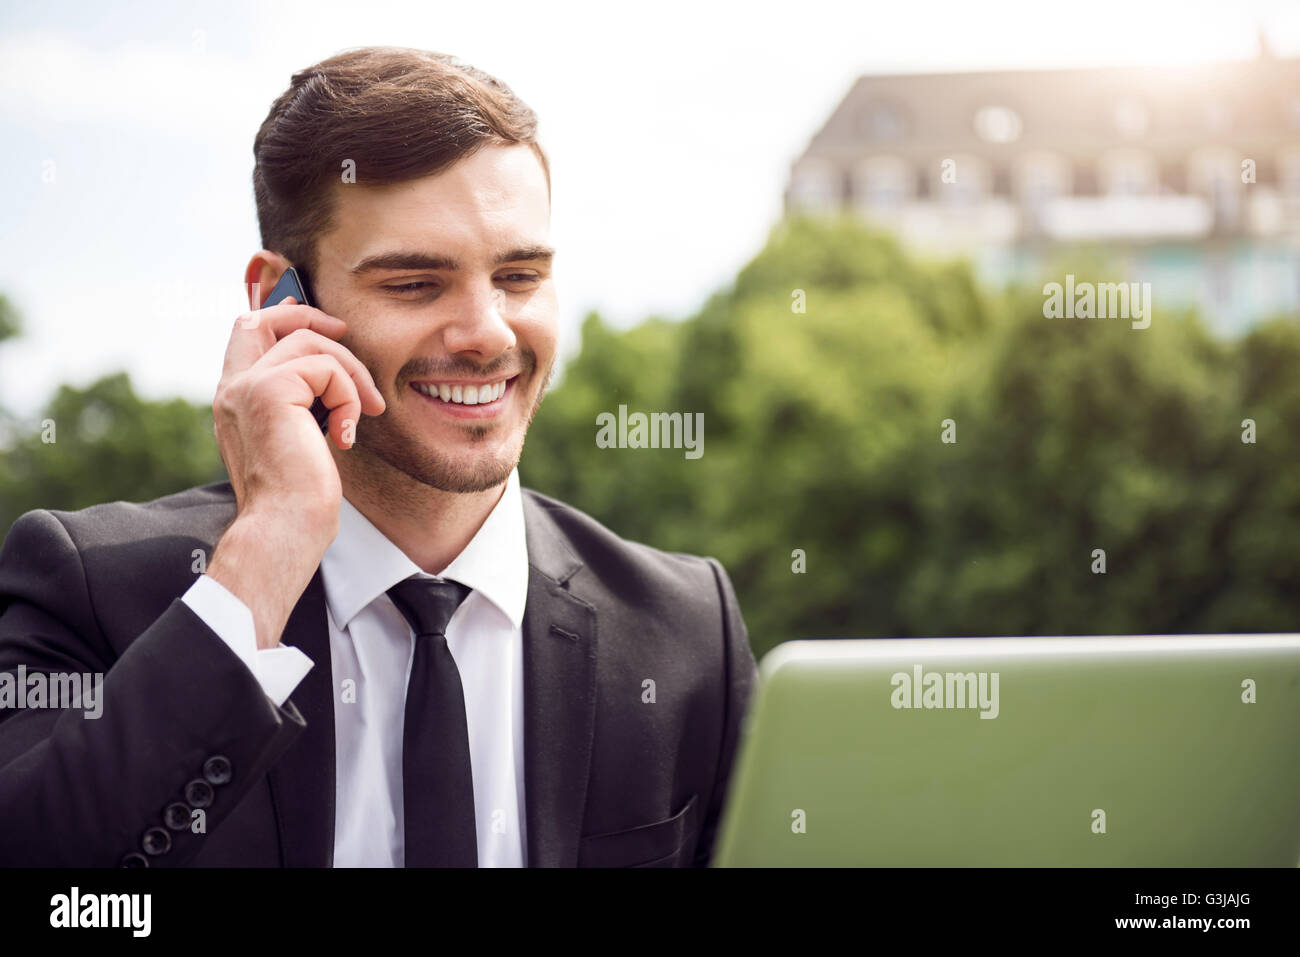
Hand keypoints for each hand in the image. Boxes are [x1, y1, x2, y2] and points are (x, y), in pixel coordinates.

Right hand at [207, 295, 384, 647]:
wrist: (286, 527)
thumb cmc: (298, 499)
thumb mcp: (298, 441)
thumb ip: (301, 406)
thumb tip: (327, 379)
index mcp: (235, 401)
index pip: (246, 336)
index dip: (280, 316)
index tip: (319, 320)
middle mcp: (232, 389)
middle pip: (260, 320)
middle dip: (306, 315)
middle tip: (344, 330)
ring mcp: (246, 387)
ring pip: (308, 343)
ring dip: (350, 373)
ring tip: (364, 413)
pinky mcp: (270, 390)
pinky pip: (326, 368)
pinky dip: (348, 396)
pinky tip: (344, 437)